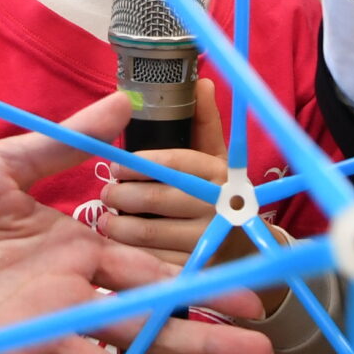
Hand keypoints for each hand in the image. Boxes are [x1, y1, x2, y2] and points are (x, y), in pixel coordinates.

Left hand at [0, 93, 276, 353]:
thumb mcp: (9, 160)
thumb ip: (68, 141)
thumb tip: (124, 103)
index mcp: (71, 250)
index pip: (148, 271)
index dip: (196, 284)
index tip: (250, 293)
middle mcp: (62, 296)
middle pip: (144, 324)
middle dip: (200, 339)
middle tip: (260, 352)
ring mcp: (31, 330)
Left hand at [98, 82, 277, 310]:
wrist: (247, 251)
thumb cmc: (221, 195)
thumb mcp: (216, 158)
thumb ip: (203, 122)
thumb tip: (201, 83)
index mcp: (218, 171)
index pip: (173, 162)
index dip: (139, 163)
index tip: (115, 164)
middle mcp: (217, 204)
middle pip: (157, 198)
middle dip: (123, 195)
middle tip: (106, 193)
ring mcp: (208, 240)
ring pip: (150, 233)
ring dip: (120, 225)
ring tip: (106, 219)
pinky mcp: (195, 271)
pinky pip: (154, 263)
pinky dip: (131, 254)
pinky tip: (118, 244)